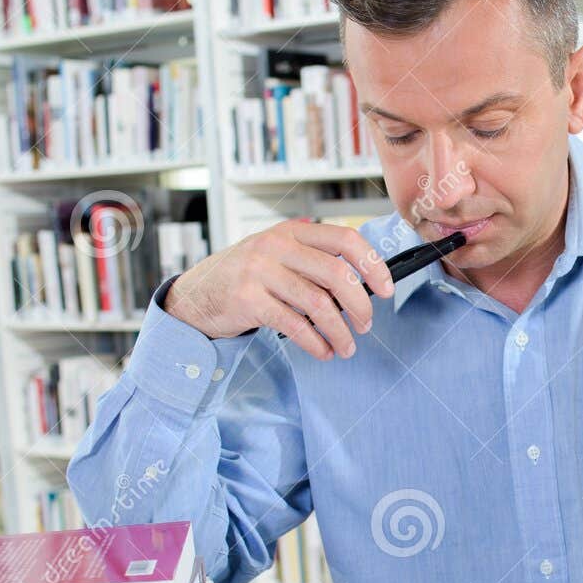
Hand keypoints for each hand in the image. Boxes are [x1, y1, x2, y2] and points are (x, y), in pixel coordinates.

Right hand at [162, 220, 393, 359]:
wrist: (196, 294)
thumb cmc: (247, 278)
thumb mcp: (279, 256)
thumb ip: (314, 262)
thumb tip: (363, 288)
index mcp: (292, 231)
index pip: (345, 239)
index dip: (372, 265)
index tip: (385, 289)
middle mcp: (277, 246)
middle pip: (338, 274)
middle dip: (360, 306)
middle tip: (366, 325)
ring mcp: (260, 271)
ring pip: (319, 304)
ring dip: (340, 332)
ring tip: (346, 347)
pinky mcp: (248, 299)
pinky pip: (295, 325)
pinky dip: (316, 343)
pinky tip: (323, 351)